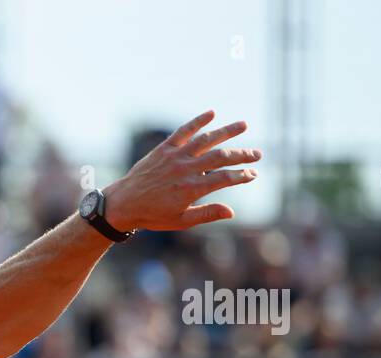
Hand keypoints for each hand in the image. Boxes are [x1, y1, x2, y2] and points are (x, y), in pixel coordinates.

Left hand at [102, 109, 260, 231]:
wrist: (123, 204)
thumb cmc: (152, 215)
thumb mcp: (181, 221)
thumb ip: (207, 214)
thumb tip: (232, 212)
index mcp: (191, 189)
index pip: (225, 178)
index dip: (242, 176)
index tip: (252, 175)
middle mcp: (185, 170)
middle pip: (221, 157)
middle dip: (242, 155)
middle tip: (258, 154)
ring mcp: (175, 157)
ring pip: (206, 140)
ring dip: (227, 131)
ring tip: (243, 125)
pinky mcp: (164, 149)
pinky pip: (183, 131)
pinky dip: (197, 121)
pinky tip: (211, 113)